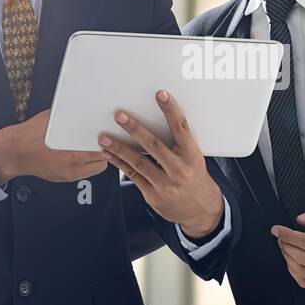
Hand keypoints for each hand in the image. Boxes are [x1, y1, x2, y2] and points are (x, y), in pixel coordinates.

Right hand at [0, 109, 107, 183]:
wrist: (13, 152)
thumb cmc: (29, 135)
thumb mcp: (52, 119)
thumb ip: (71, 117)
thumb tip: (84, 109)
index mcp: (72, 149)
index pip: (102, 147)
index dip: (108, 139)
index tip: (109, 132)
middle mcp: (73, 164)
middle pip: (104, 158)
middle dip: (106, 149)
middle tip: (105, 140)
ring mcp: (70, 173)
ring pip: (98, 168)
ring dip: (98, 159)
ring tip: (94, 148)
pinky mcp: (65, 178)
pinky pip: (86, 173)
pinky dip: (88, 165)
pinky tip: (82, 156)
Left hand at [98, 90, 223, 237]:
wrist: (200, 210)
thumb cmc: (194, 178)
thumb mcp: (195, 159)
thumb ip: (180, 143)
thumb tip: (161, 118)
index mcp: (192, 156)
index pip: (181, 128)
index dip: (171, 110)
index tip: (161, 95)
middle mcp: (179, 169)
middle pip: (154, 145)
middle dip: (135, 129)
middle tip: (120, 116)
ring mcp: (165, 184)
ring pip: (138, 162)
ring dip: (119, 148)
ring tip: (104, 137)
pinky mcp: (152, 195)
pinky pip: (133, 176)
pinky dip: (119, 163)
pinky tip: (108, 154)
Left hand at [271, 200, 304, 292]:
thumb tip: (300, 220)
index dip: (288, 235)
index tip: (277, 230)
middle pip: (302, 257)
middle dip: (286, 246)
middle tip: (281, 238)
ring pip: (302, 271)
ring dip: (288, 258)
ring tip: (285, 247)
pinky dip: (294, 272)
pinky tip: (291, 262)